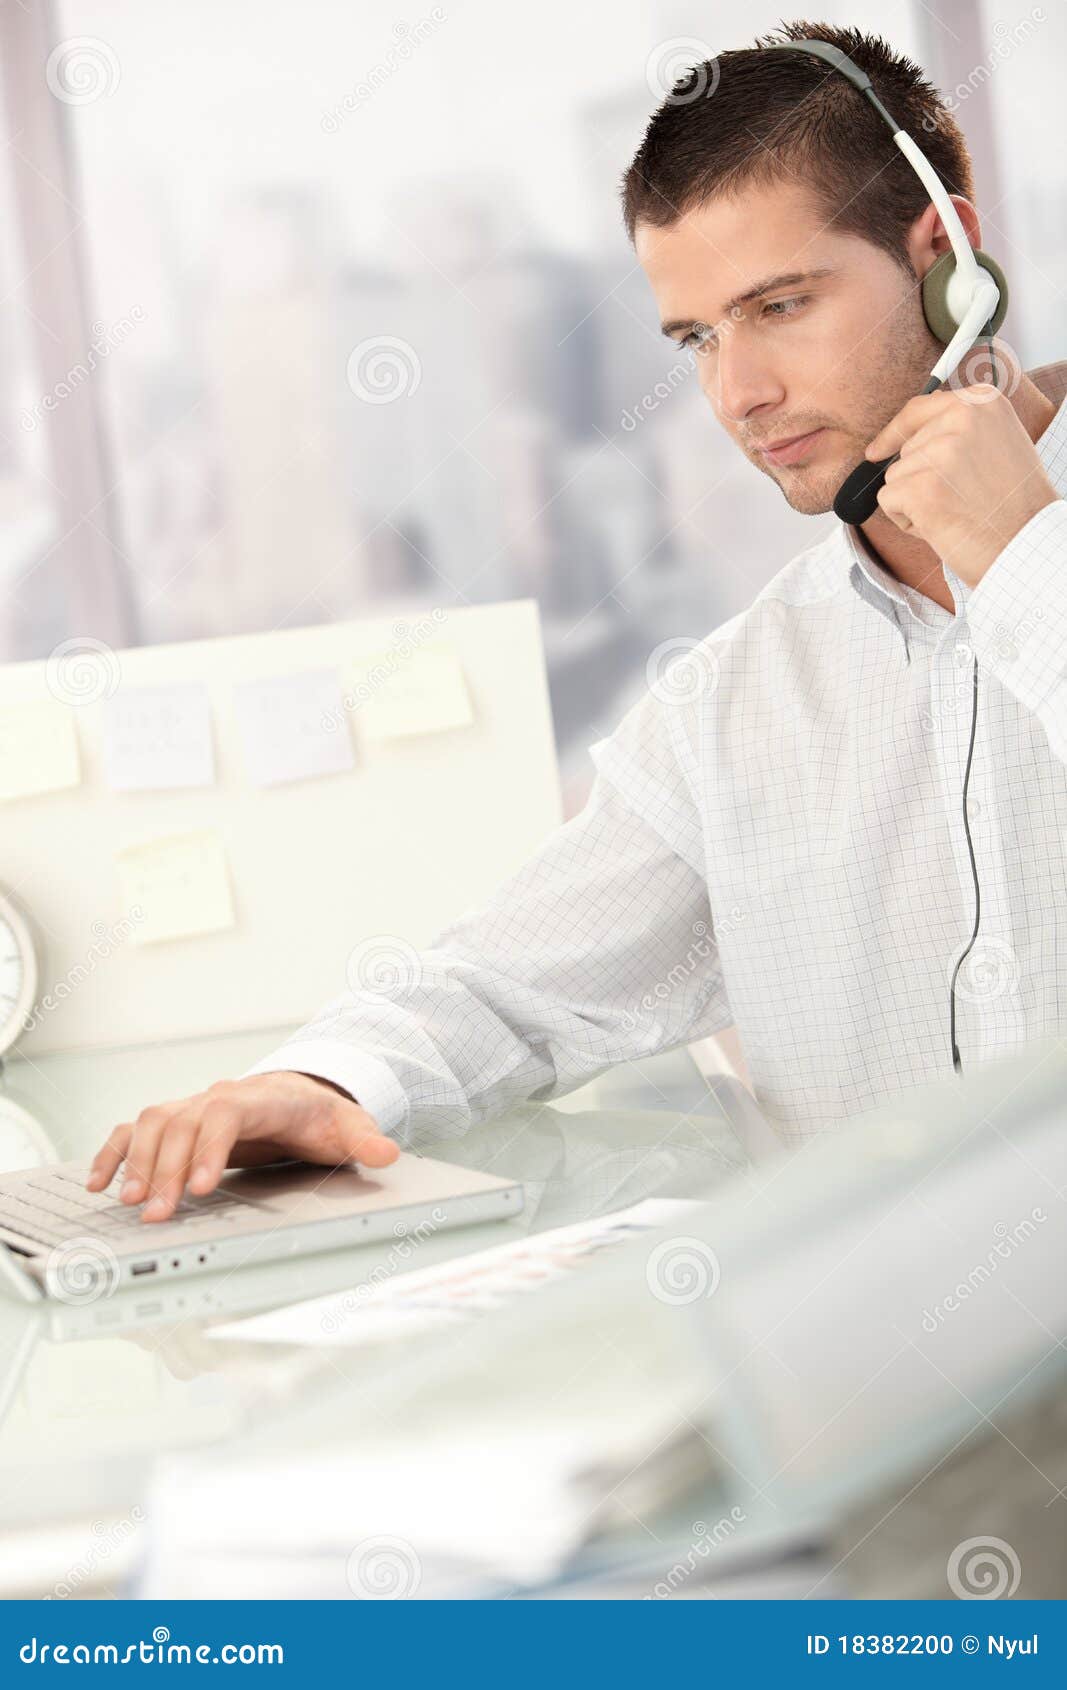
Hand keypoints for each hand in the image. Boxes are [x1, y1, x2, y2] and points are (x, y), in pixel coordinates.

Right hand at [86, 1071, 398, 1222]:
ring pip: (154, 1124)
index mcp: (261, 1098)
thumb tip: (388, 1153)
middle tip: (161, 1214)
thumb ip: (366, 1139)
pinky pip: (136, 1130)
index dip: (210, 1148)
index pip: (226, 1114)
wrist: (299, 1095)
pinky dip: (114, 1153)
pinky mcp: (177, 1121)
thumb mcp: (350, 1125)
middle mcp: (220, 1096)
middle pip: (183, 1123)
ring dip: (139, 1163)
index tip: (202, 1188)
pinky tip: (99, 1183)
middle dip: (169, 1169)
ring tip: (132, 1204)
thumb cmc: (320, 1116)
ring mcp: (194, 1106)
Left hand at [864, 385, 1058, 587]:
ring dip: (916, 501)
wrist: (1026, 545)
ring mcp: (939, 451)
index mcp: (982, 401)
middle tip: (964, 498)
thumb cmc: (1015, 505)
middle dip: (921, 479)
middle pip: (907, 448)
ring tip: (958, 511)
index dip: (895, 432)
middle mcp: (962, 417)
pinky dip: (907, 520)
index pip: (919, 409)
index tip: (877, 450)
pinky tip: (942, 525)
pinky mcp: (919, 486)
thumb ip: (960, 430)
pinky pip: (888, 500)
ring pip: (896, 475)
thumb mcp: (998, 444)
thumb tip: (909, 431)